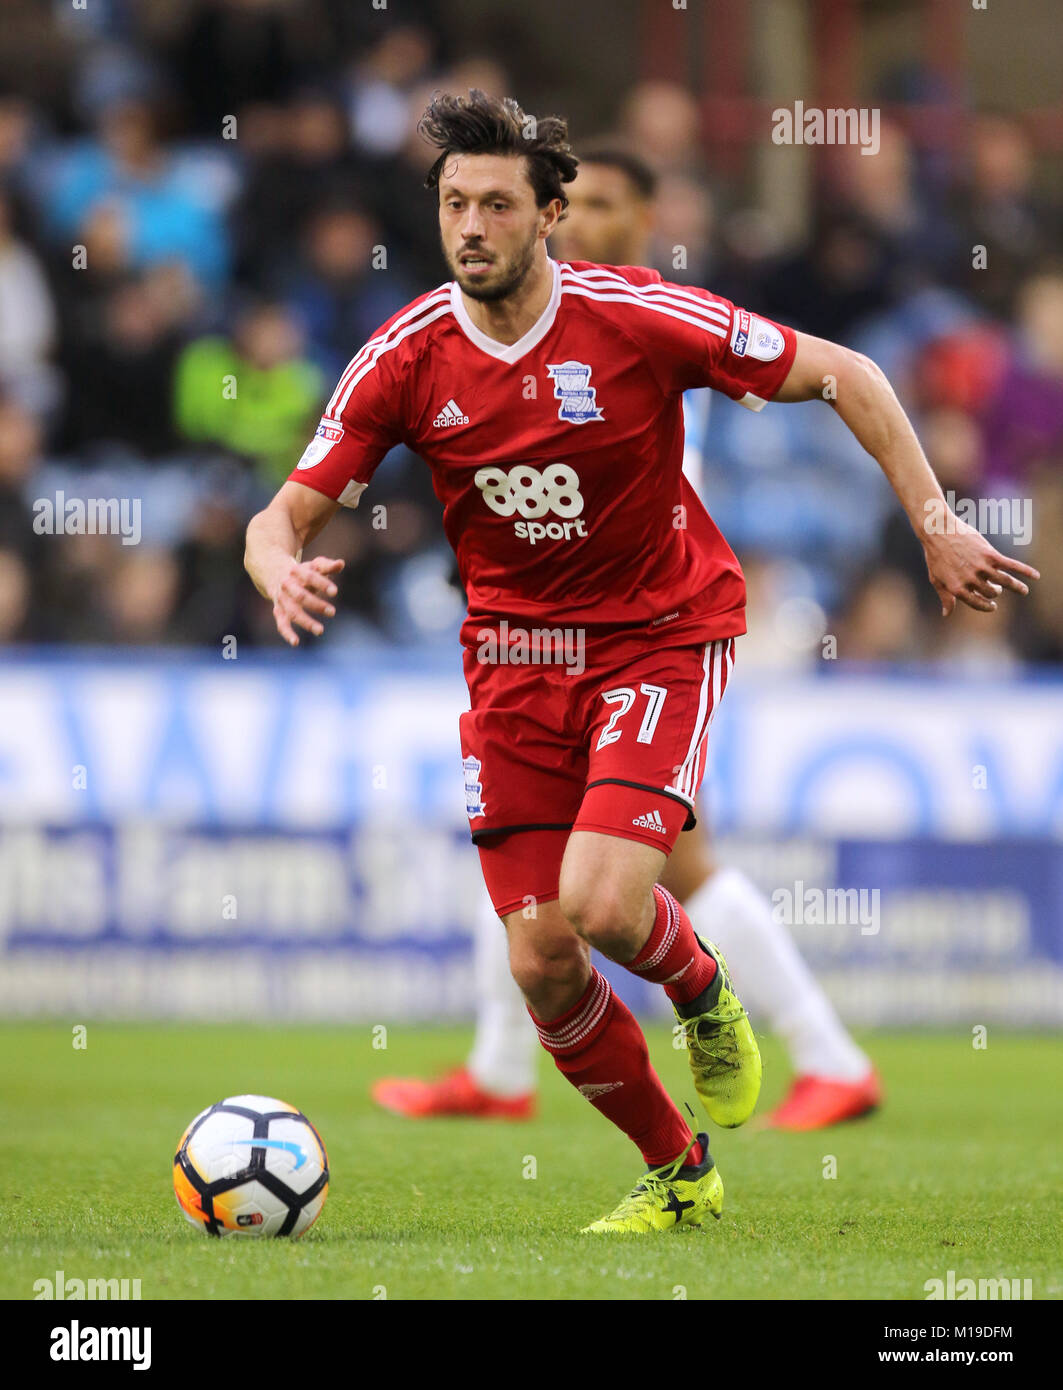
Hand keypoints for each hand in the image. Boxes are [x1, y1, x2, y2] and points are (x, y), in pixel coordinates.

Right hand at [270, 555, 343, 645]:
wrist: (273, 572)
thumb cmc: (301, 571)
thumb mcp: (313, 565)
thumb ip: (327, 566)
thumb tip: (341, 564)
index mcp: (296, 572)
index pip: (309, 577)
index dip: (322, 584)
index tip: (335, 592)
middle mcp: (287, 586)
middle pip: (300, 596)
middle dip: (316, 604)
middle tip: (332, 612)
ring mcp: (282, 600)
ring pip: (292, 612)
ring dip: (306, 621)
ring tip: (320, 631)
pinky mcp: (279, 611)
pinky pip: (281, 623)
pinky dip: (287, 633)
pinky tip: (296, 643)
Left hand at [922, 515, 1038, 615]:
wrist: (939, 531)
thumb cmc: (936, 556)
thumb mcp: (936, 579)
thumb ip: (945, 597)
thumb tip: (947, 614)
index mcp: (957, 588)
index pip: (977, 603)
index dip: (986, 606)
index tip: (992, 605)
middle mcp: (971, 580)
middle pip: (992, 592)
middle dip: (995, 592)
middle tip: (996, 588)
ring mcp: (982, 567)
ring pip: (1005, 582)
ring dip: (1017, 587)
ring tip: (1024, 591)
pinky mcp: (990, 555)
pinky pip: (1011, 566)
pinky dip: (1025, 571)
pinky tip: (1035, 576)